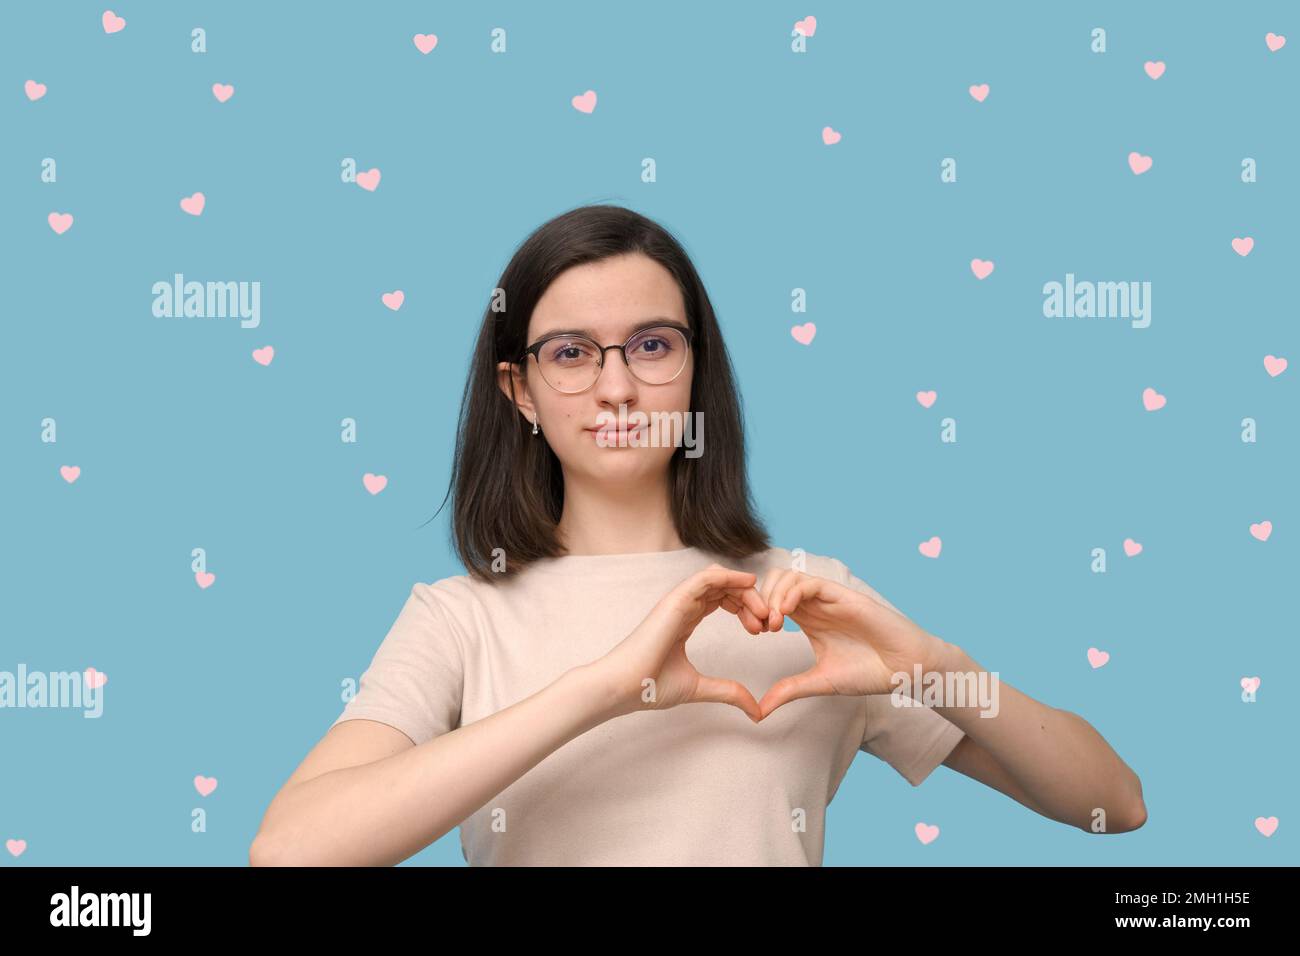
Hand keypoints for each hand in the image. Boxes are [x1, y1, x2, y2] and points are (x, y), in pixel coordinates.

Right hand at [592, 564, 775, 722]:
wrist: (624, 687)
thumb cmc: (649, 686)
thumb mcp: (700, 687)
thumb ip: (728, 692)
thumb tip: (756, 710)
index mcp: (686, 620)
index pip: (722, 601)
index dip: (746, 609)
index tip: (761, 630)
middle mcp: (683, 607)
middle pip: (725, 588)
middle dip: (751, 600)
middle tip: (768, 622)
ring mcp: (678, 601)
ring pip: (719, 579)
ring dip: (745, 590)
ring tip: (762, 610)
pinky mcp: (676, 600)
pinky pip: (706, 577)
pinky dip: (730, 576)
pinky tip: (748, 583)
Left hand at [753, 568, 949, 719]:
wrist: (906, 670)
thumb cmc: (869, 673)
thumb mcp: (820, 682)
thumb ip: (790, 690)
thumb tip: (759, 710)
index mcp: (808, 620)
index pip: (772, 600)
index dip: (756, 611)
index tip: (755, 634)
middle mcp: (816, 605)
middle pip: (775, 582)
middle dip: (760, 599)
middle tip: (760, 626)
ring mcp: (829, 598)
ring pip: (789, 577)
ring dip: (773, 596)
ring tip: (772, 624)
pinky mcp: (844, 596)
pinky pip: (811, 583)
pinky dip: (791, 593)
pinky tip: (785, 615)